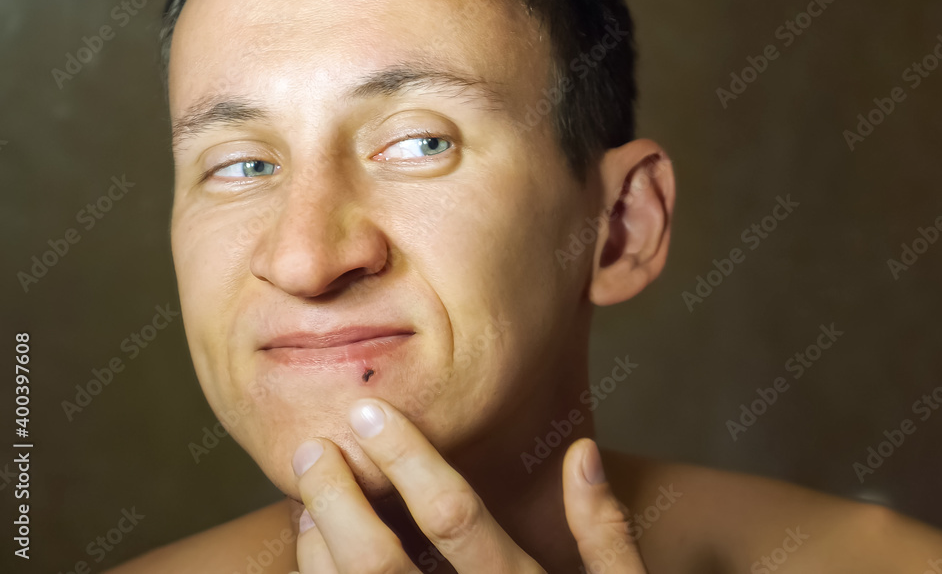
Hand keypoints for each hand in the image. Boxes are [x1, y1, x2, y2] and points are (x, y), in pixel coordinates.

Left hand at [290, 398, 647, 572]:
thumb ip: (607, 532)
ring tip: (306, 499)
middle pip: (380, 562)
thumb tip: (582, 452)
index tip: (370, 410)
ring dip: (319, 549)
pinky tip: (315, 558)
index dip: (406, 457)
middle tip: (312, 448)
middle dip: (337, 497)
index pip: (452, 515)